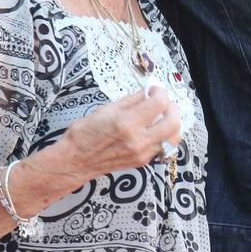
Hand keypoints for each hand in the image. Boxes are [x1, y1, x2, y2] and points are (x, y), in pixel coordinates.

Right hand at [60, 85, 182, 181]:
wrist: (76, 161)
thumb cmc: (85, 133)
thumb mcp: (106, 109)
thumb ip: (131, 100)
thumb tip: (148, 92)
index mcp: (127, 123)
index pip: (159, 104)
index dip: (161, 92)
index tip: (154, 90)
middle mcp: (138, 140)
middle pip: (174, 122)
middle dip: (173, 107)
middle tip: (164, 102)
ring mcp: (142, 153)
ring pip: (173, 137)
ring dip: (172, 122)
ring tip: (163, 115)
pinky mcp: (143, 161)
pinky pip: (163, 146)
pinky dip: (164, 135)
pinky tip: (155, 128)